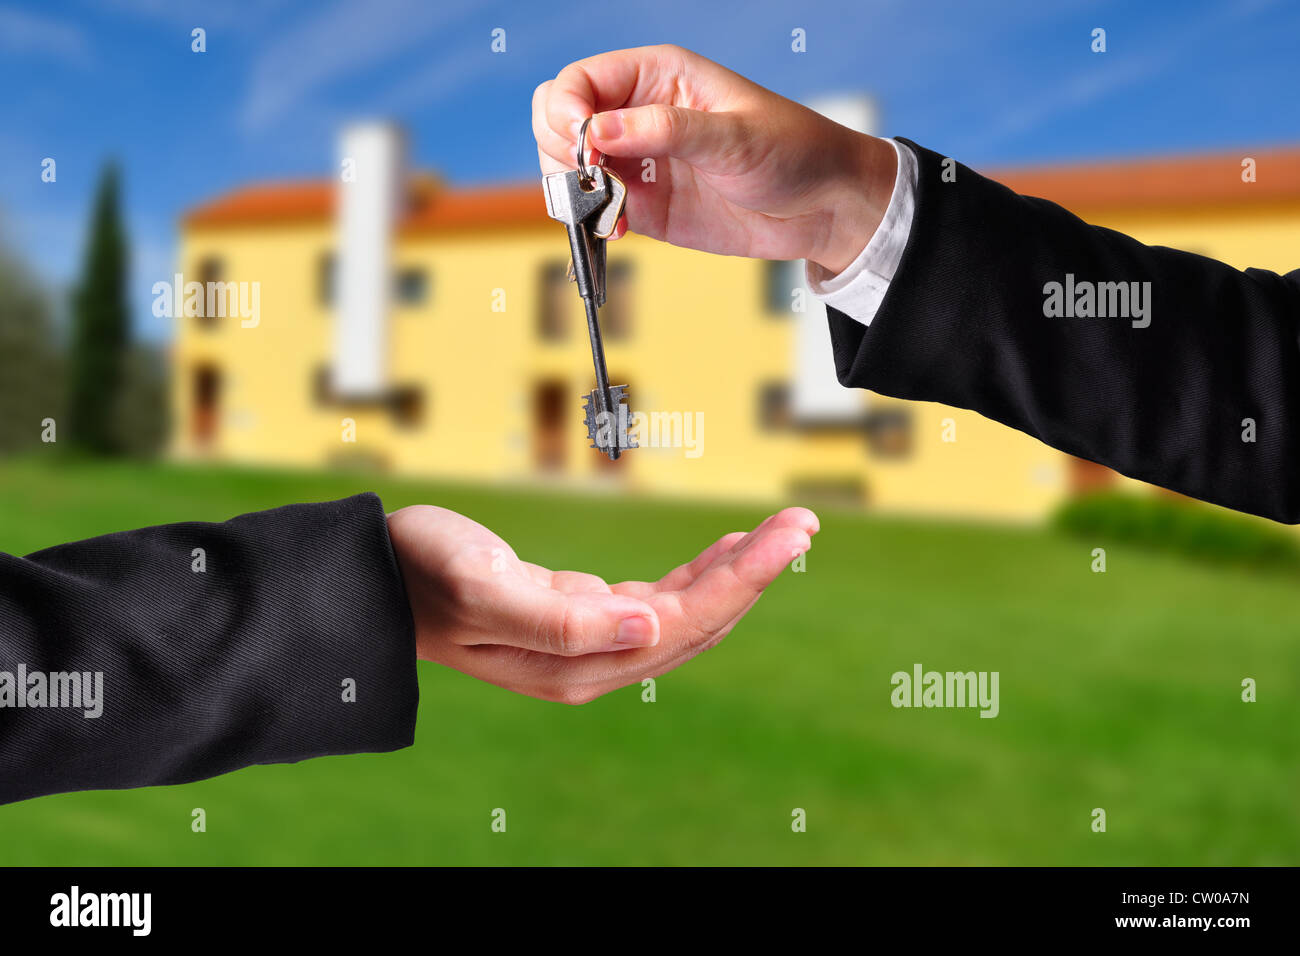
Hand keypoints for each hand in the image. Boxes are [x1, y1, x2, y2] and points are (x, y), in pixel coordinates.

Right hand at [387, 504, 816, 703]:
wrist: (376, 579)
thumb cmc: (420, 574)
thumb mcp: (482, 589)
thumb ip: (562, 622)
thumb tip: (651, 624)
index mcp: (577, 663)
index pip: (683, 622)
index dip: (743, 581)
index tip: (789, 536)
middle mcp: (594, 661)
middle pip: (699, 621)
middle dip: (755, 574)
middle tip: (802, 524)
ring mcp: (592, 644)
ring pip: (687, 611)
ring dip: (736, 573)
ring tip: (782, 532)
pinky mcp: (584, 618)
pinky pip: (661, 601)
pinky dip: (699, 575)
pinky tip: (725, 551)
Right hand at [532, 44, 896, 274]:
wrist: (823, 207)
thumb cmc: (793, 151)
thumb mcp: (733, 136)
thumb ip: (664, 130)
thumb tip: (596, 131)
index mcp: (658, 77)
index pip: (581, 81)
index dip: (567, 109)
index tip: (581, 145)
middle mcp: (639, 115)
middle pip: (559, 120)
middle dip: (561, 150)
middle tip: (593, 180)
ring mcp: (638, 162)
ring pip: (569, 168)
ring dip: (572, 190)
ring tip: (609, 209)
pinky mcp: (645, 206)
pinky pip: (595, 210)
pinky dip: (590, 221)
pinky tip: (617, 229)